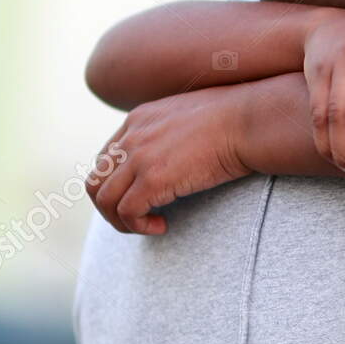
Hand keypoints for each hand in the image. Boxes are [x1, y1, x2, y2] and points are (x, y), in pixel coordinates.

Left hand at [85, 86, 250, 235]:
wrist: (249, 121)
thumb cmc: (234, 120)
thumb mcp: (190, 117)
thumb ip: (171, 132)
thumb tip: (174, 156)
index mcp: (139, 119)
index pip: (105, 159)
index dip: (117, 186)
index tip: (142, 198)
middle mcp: (132, 135)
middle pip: (95, 181)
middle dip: (110, 208)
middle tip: (138, 218)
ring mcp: (140, 156)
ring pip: (104, 201)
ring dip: (122, 222)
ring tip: (149, 225)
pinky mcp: (153, 178)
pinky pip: (127, 212)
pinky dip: (139, 226)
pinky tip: (162, 225)